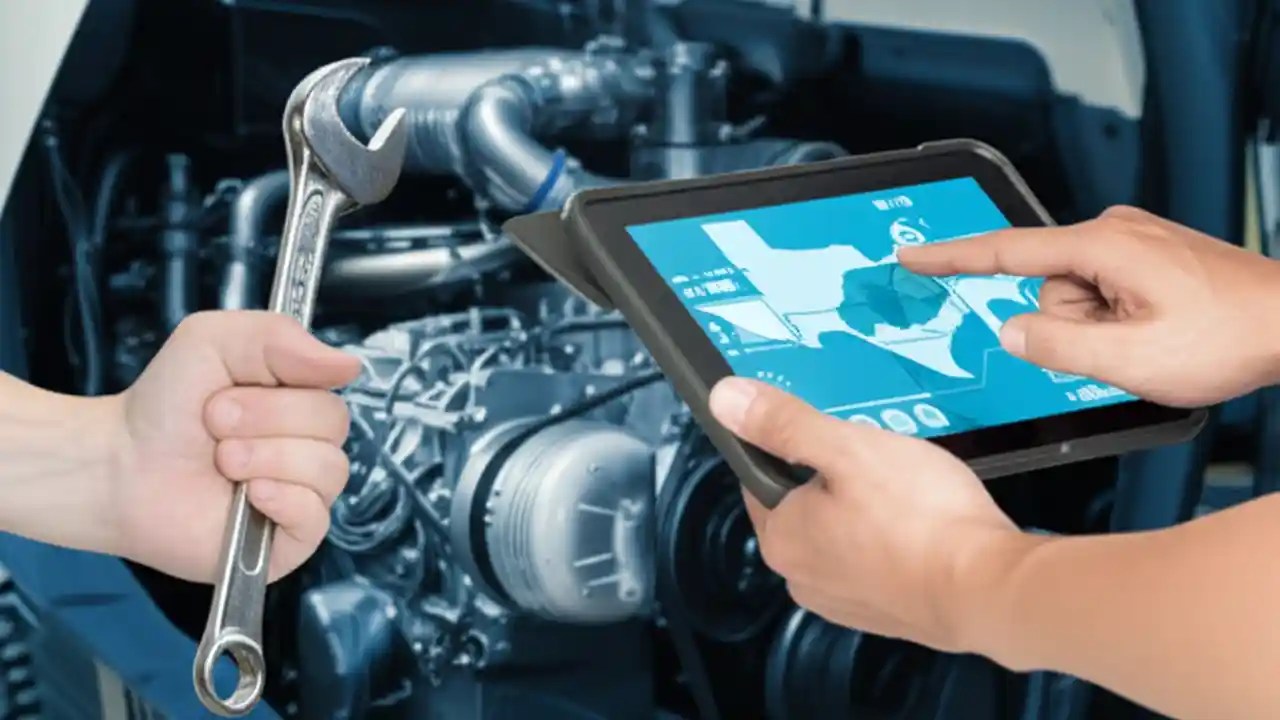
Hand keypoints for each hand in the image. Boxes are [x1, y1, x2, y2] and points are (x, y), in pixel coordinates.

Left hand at [105, 311, 359, 582]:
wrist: (119, 467)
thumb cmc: (165, 404)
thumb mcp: (212, 340)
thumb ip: (279, 336)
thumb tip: (350, 366)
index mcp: (300, 399)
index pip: (333, 386)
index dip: (283, 388)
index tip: (226, 392)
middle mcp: (310, 445)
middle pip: (334, 424)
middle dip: (267, 420)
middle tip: (214, 427)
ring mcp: (304, 493)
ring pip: (329, 469)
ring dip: (267, 458)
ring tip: (222, 462)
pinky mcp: (290, 540)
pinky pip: (317, 516)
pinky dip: (283, 500)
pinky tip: (249, 496)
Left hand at [708, 377, 1032, 651]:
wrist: (987, 588)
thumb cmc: (919, 517)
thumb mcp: (846, 447)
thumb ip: (783, 422)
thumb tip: (726, 400)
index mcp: (781, 539)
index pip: (761, 478)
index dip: (794, 447)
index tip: (830, 435)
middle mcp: (803, 579)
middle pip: (804, 506)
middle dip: (837, 477)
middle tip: (878, 460)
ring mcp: (846, 602)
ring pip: (843, 533)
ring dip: (868, 508)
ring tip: (908, 490)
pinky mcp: (887, 614)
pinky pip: (878, 560)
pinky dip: (895, 540)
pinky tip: (925, 523)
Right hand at [898, 205, 1279, 406]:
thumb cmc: (1230, 336)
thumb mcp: (1130, 359)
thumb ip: (1055, 346)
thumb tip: (1010, 331)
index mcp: (1102, 247)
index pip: (1005, 252)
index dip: (951, 258)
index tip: (910, 257)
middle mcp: (1114, 232)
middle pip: (1047, 291)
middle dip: (1073, 328)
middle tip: (1129, 345)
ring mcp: (1133, 242)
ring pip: (1075, 298)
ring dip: (1101, 328)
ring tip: (1154, 337)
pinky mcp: (1146, 256)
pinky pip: (1102, 293)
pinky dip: (1118, 319)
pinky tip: (1160, 328)